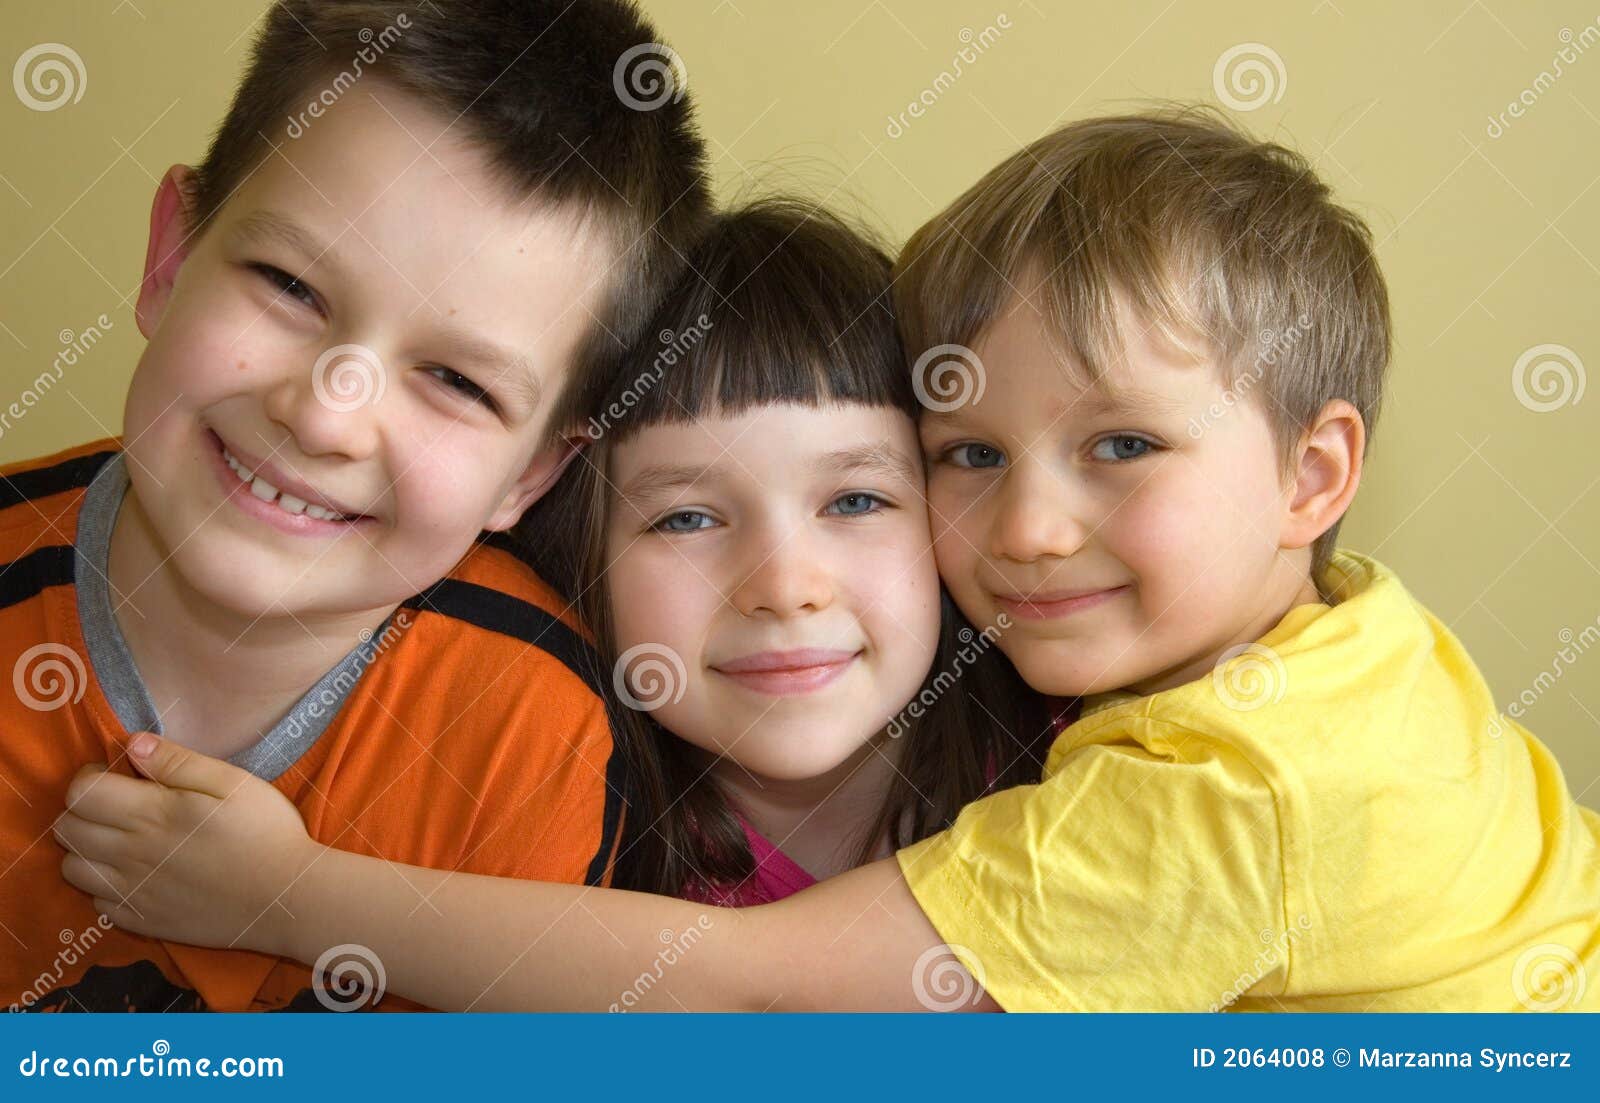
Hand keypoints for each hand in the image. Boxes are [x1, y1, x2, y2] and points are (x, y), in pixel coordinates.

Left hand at [55, 732, 323, 956]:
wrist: (286, 898)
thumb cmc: (266, 832)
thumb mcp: (233, 782)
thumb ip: (179, 762)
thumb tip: (133, 744)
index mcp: (152, 814)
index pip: (80, 792)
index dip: (89, 775)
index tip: (118, 774)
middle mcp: (131, 854)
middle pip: (67, 829)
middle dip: (82, 809)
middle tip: (117, 803)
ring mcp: (133, 892)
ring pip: (72, 869)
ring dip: (86, 849)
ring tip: (120, 839)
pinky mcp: (142, 920)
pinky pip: (97, 903)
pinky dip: (105, 885)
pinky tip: (137, 874)